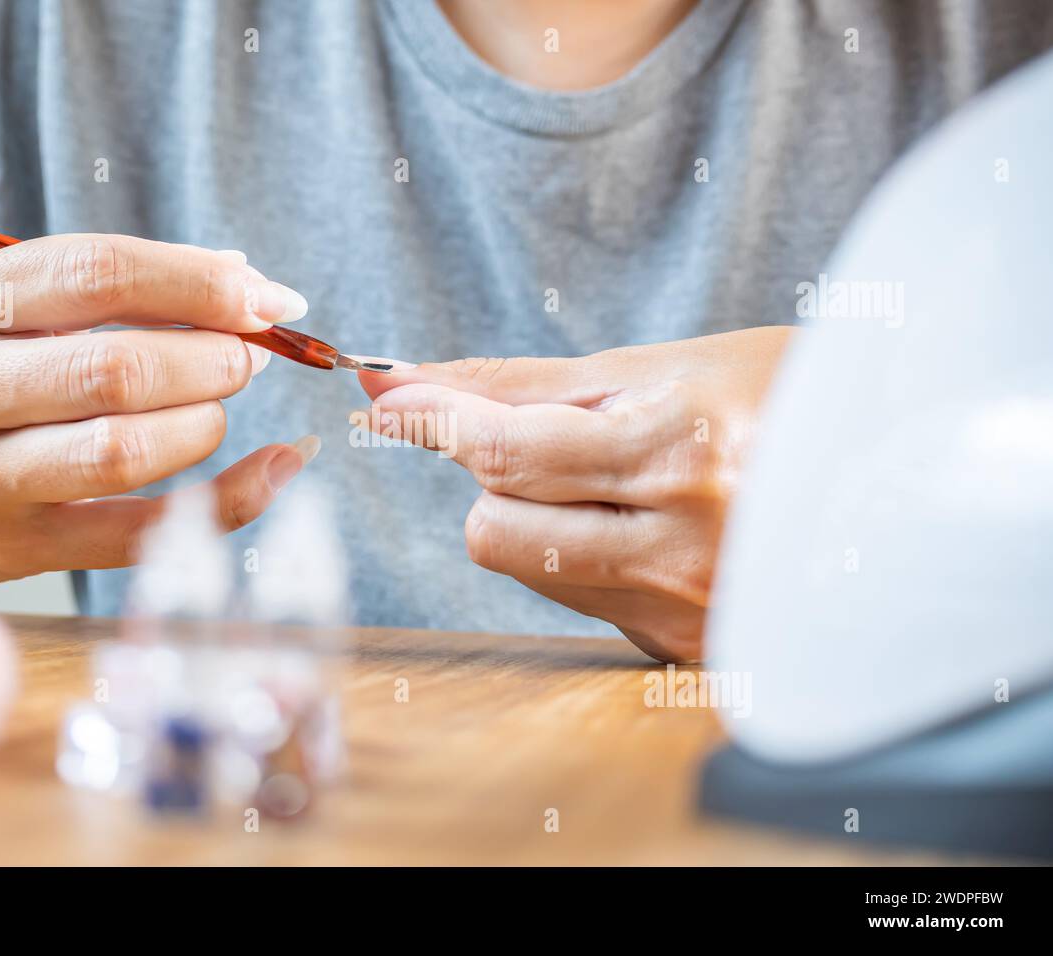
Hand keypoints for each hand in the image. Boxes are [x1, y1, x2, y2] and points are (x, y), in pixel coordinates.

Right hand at [0, 233, 315, 584]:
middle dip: (211, 358)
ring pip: (123, 451)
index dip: (200, 282)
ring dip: (205, 422)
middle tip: (248, 355)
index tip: (264, 295)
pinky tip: (274, 469)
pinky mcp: (12, 549)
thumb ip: (98, 282)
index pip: (99, 275)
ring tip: (219, 405)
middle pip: (116, 369)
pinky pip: (140, 534)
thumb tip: (239, 275)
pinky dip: (228, 501)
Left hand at [357, 328, 792, 661]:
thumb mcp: (665, 368)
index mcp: (683, 451)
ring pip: (529, 566)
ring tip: (615, 481)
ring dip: (537, 517)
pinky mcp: (687, 647)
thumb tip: (401, 382)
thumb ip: (526, 384)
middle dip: (496, 473)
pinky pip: (579, 599)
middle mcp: (684, 543)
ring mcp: (686, 607)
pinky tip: (651, 528)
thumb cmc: (779, 396)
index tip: (386, 403)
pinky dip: (588, 556)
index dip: (434, 423)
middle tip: (551, 436)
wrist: (899, 475)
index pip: (510, 449)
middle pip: (497, 524)